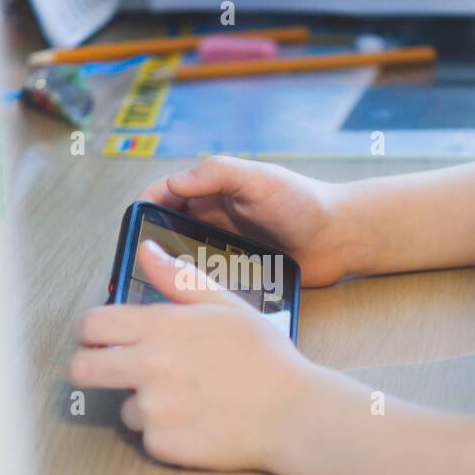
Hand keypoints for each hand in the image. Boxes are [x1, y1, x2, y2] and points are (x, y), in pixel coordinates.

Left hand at [69, 240, 315, 471]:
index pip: (92, 325)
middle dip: (90, 367)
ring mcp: (153, 409)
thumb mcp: (225, 307)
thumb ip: (178, 279)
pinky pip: (147, 436)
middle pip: (81, 369)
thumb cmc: (263, 357)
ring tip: (186, 399)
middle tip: (114, 370)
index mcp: (160, 328)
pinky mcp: (161, 444)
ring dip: (143, 404)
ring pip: (122, 406)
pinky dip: (165, 432)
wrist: (291, 414)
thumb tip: (145, 250)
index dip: (89, 331)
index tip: (99, 338)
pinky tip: (197, 421)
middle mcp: (148, 367)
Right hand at [137, 155, 352, 286]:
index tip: (132, 228)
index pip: (166, 194)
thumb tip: (173, 182)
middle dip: (151, 244)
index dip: (145, 208)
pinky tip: (190, 301)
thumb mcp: (259, 178)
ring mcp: (225, 247)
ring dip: (172, 270)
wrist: (342, 237)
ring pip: (184, 259)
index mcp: (214, 191)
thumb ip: (217, 173)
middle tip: (138, 265)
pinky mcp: (238, 273)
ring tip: (159, 287)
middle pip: (168, 229)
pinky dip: (197, 288)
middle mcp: (214, 218)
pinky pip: (209, 282)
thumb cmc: (305, 201)